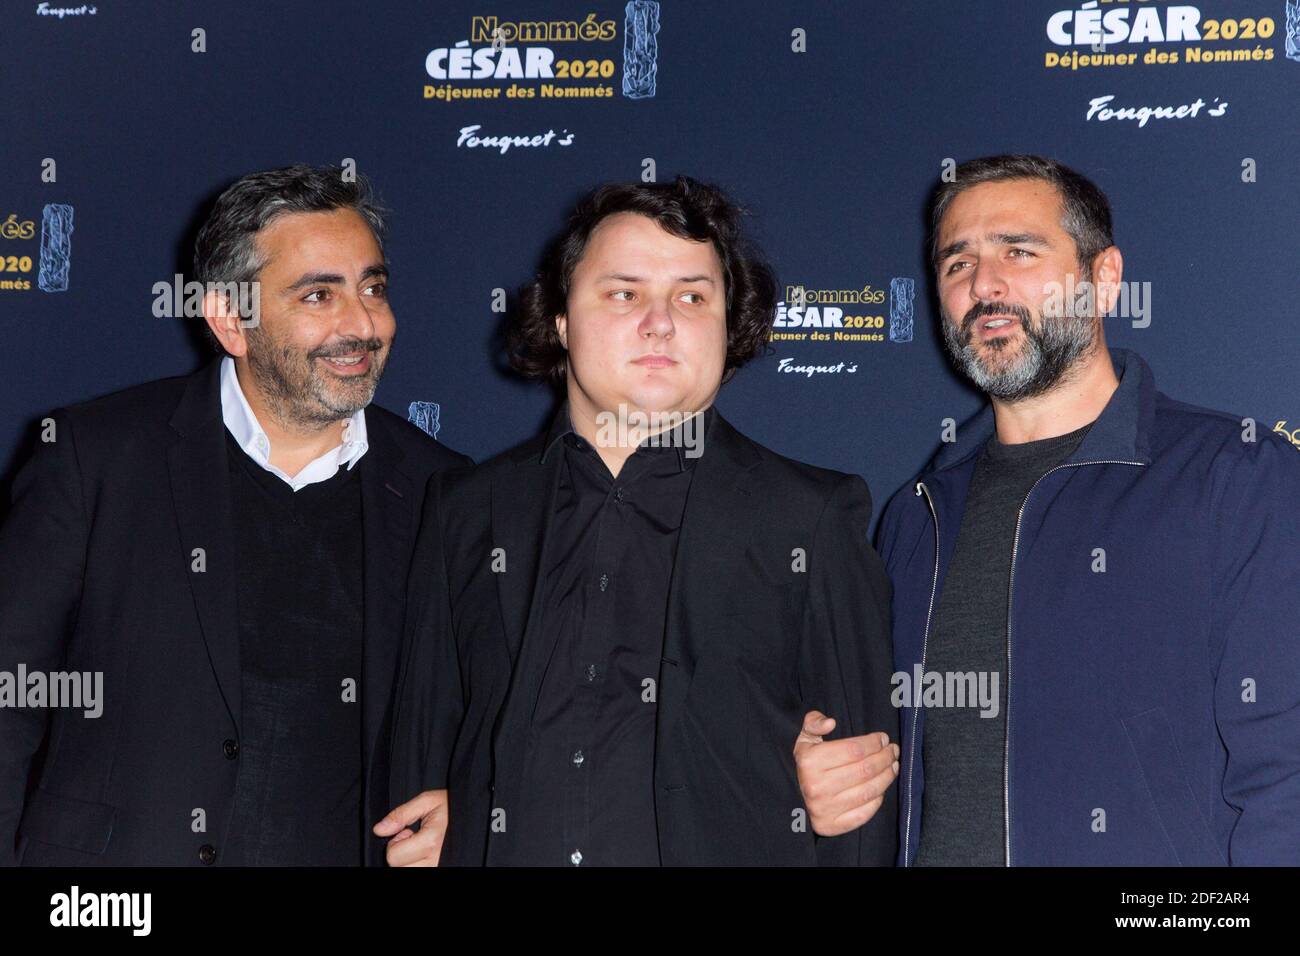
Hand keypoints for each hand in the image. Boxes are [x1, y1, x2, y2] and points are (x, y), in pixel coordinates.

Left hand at [373, 789, 448, 866]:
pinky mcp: (444, 869)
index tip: (408, 832)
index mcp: (431, 841)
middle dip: (402, 853)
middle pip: (399, 868)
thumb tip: (379, 830)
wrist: (479, 814)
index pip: (393, 857)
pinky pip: (421, 872)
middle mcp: (436, 860)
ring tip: (423, 845)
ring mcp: (441, 868)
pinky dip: (419, 864)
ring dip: (411, 861)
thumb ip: (401, 814)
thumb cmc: (454, 806)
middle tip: (416, 838)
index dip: (396, 842)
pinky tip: (428, 852)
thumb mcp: (427, 801)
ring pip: (410, 872)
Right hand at [794, 711, 898, 836]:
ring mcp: (825, 809)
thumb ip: (814, 723)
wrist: (790, 798)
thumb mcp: (804, 740)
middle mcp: (817, 787)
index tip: (884, 738)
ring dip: (887, 777)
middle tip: (893, 751)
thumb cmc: (804, 765)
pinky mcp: (831, 826)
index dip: (874, 743)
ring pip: (868, 791)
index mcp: (810, 762)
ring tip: (893, 766)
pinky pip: (864, 813)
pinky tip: (882, 788)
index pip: (854, 750)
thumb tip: (831, 723)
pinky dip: (877, 800)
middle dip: (885, 757)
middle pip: (864, 770)